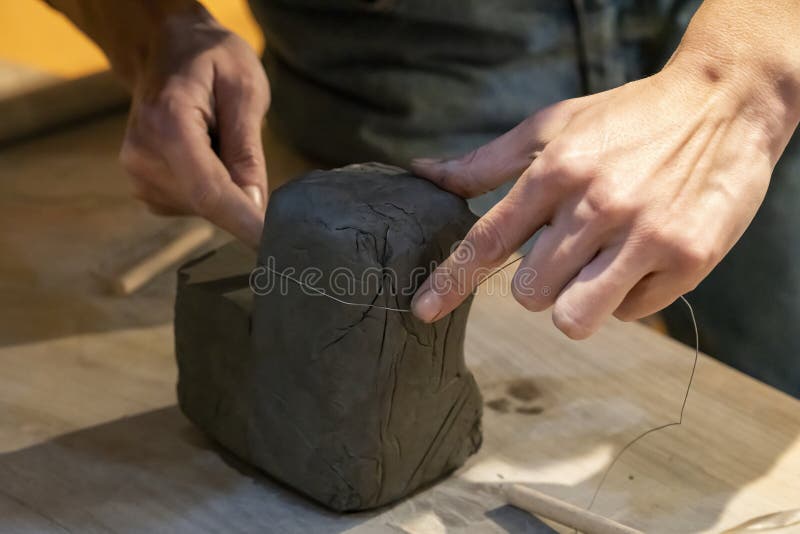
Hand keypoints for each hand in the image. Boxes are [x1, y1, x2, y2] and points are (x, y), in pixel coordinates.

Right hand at [119, 8, 269, 247]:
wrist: (166, 48)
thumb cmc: (210, 59)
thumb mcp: (245, 89)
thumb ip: (247, 149)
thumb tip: (253, 205)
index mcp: (167, 124)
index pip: (210, 192)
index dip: (243, 223)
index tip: (273, 245)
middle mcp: (143, 155)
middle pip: (209, 204)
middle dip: (242, 196)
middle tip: (248, 148)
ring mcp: (138, 175)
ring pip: (204, 208)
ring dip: (225, 186)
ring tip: (218, 137)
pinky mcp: (145, 188)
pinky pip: (194, 205)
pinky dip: (211, 188)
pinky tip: (207, 151)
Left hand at [410, 63, 786, 338]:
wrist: (725, 103)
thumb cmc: (628, 118)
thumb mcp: (556, 125)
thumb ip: (488, 161)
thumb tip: (424, 171)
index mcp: (557, 171)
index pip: (488, 240)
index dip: (450, 281)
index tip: (423, 310)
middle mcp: (597, 206)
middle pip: (530, 293)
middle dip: (539, 283)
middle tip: (568, 250)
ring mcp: (645, 236)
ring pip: (575, 317)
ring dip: (578, 302)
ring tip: (599, 266)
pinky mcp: (689, 260)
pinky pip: (631, 313)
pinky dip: (628, 295)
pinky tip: (644, 255)